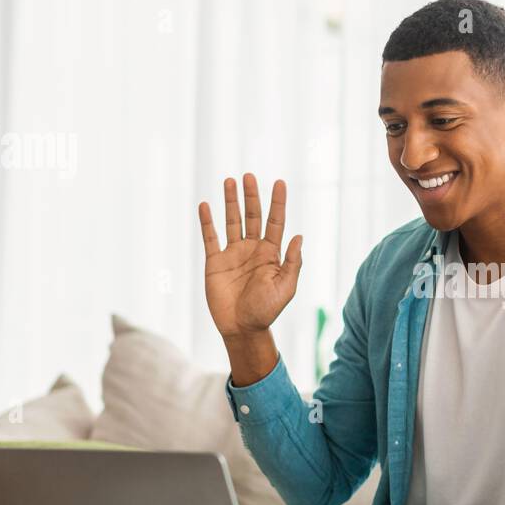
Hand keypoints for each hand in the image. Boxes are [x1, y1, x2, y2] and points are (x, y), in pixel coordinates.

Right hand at [198, 174, 302, 338]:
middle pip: (252, 216)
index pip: (275, 221)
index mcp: (271, 254)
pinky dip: (207, 222)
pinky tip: (205, 205)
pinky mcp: (215, 262)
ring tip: (230, 181)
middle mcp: (252, 249)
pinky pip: (210, 237)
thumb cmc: (266, 311)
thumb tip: (298, 237)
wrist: (242, 328)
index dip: (277, 202)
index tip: (280, 183)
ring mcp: (233, 254)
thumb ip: (292, 263)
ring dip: (231, 202)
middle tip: (250, 176)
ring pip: (232, 221)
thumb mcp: (285, 288)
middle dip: (252, 196)